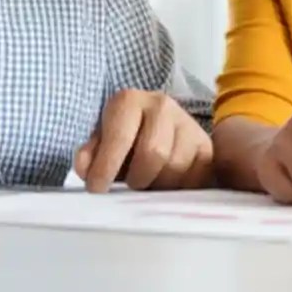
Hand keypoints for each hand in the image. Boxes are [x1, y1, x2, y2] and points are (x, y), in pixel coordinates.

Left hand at [74, 90, 212, 192]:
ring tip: (149, 184)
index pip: (120, 137)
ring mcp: (188, 124)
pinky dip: (181, 189)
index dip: (106, 167)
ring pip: (177, 168)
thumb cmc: (123, 135)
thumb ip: (90, 154)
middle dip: (138, 178)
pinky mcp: (206, 146)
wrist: (155, 125)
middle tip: (130, 187)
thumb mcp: (101, 140)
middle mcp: (162, 106)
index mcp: (130, 101)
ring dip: (159, 186)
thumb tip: (85, 168)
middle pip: (154, 154)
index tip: (97, 189)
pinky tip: (168, 187)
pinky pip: (197, 177)